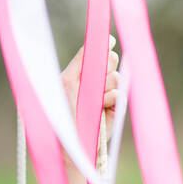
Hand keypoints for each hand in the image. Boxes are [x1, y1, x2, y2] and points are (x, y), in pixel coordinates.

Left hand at [59, 33, 119, 168]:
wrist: (72, 143)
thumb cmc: (62, 113)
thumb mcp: (68, 82)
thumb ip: (81, 61)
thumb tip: (97, 42)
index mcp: (79, 74)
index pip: (95, 54)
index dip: (103, 45)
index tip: (109, 40)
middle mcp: (93, 82)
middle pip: (110, 60)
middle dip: (105, 65)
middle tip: (94, 78)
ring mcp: (105, 95)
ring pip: (115, 77)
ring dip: (104, 86)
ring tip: (92, 102)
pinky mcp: (115, 108)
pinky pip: (119, 93)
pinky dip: (109, 99)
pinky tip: (100, 110)